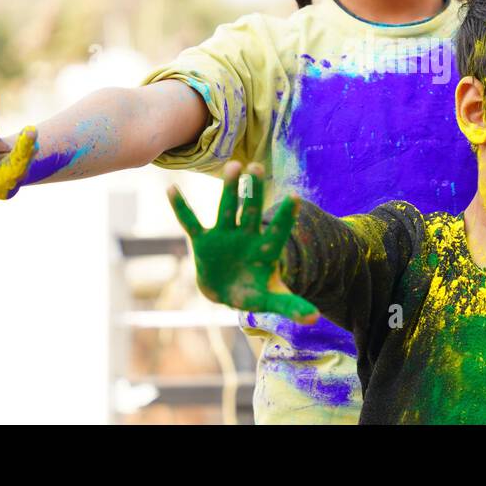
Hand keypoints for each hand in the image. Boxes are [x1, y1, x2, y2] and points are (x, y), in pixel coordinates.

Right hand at [167, 161, 318, 323]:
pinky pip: (191, 223)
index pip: (278, 231)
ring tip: (233, 166)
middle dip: (254, 191)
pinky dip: (181, 209)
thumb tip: (315, 319)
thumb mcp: (270, 299)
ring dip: (229, 189)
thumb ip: (290, 305)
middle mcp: (247, 236)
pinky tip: (171, 189)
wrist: (227, 291)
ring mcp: (225, 235)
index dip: (286, 216)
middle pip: (251, 211)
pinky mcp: (204, 242)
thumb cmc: (253, 291)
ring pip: (227, 209)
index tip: (295, 196)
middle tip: (257, 167)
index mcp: (266, 249)